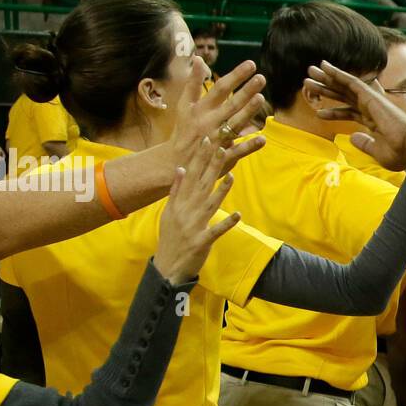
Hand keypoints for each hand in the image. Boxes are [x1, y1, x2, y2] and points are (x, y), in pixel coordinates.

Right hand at [153, 136, 241, 284]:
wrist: (167, 266)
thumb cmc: (171, 238)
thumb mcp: (169, 212)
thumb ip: (176, 191)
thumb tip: (181, 168)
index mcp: (179, 203)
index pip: (191, 175)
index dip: (199, 157)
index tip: (207, 139)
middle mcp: (186, 211)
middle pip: (201, 185)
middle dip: (211, 166)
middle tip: (222, 147)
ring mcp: (193, 227)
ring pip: (209, 205)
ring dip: (221, 191)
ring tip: (232, 176)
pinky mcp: (202, 242)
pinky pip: (216, 231)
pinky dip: (226, 223)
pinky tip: (237, 214)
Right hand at [171, 57, 268, 180]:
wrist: (176, 161)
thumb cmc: (183, 129)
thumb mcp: (184, 105)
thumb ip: (193, 83)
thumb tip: (199, 59)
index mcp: (202, 109)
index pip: (221, 89)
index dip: (236, 76)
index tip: (251, 64)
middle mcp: (210, 122)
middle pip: (231, 104)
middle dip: (246, 91)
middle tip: (261, 78)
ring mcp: (217, 139)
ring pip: (235, 124)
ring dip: (248, 112)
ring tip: (261, 98)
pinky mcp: (223, 156)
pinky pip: (238, 150)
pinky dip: (249, 146)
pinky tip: (262, 139)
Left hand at [306, 60, 405, 170]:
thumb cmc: (400, 153)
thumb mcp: (378, 152)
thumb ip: (365, 144)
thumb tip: (352, 137)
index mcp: (373, 121)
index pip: (350, 113)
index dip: (334, 112)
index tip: (319, 112)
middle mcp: (370, 107)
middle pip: (343, 96)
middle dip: (326, 89)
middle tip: (309, 83)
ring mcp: (370, 100)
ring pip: (344, 86)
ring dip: (326, 79)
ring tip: (310, 72)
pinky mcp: (370, 95)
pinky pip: (351, 81)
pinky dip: (337, 74)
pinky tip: (325, 67)